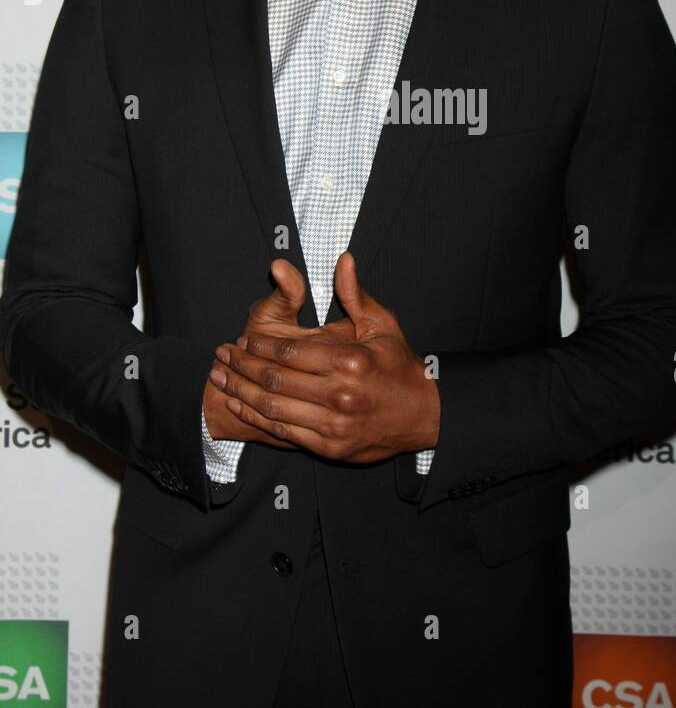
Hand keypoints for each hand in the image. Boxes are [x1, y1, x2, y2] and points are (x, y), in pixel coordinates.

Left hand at [209, 252, 439, 462]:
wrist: (424, 416)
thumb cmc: (400, 367)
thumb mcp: (382, 325)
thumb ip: (355, 294)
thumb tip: (343, 260)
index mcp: (350, 360)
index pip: (289, 351)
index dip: (259, 345)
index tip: (243, 338)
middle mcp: (339, 394)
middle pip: (274, 378)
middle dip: (241, 366)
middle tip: (221, 356)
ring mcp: (333, 424)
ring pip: (272, 407)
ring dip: (240, 391)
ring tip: (219, 378)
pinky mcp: (329, 447)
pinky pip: (282, 431)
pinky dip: (256, 417)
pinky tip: (240, 403)